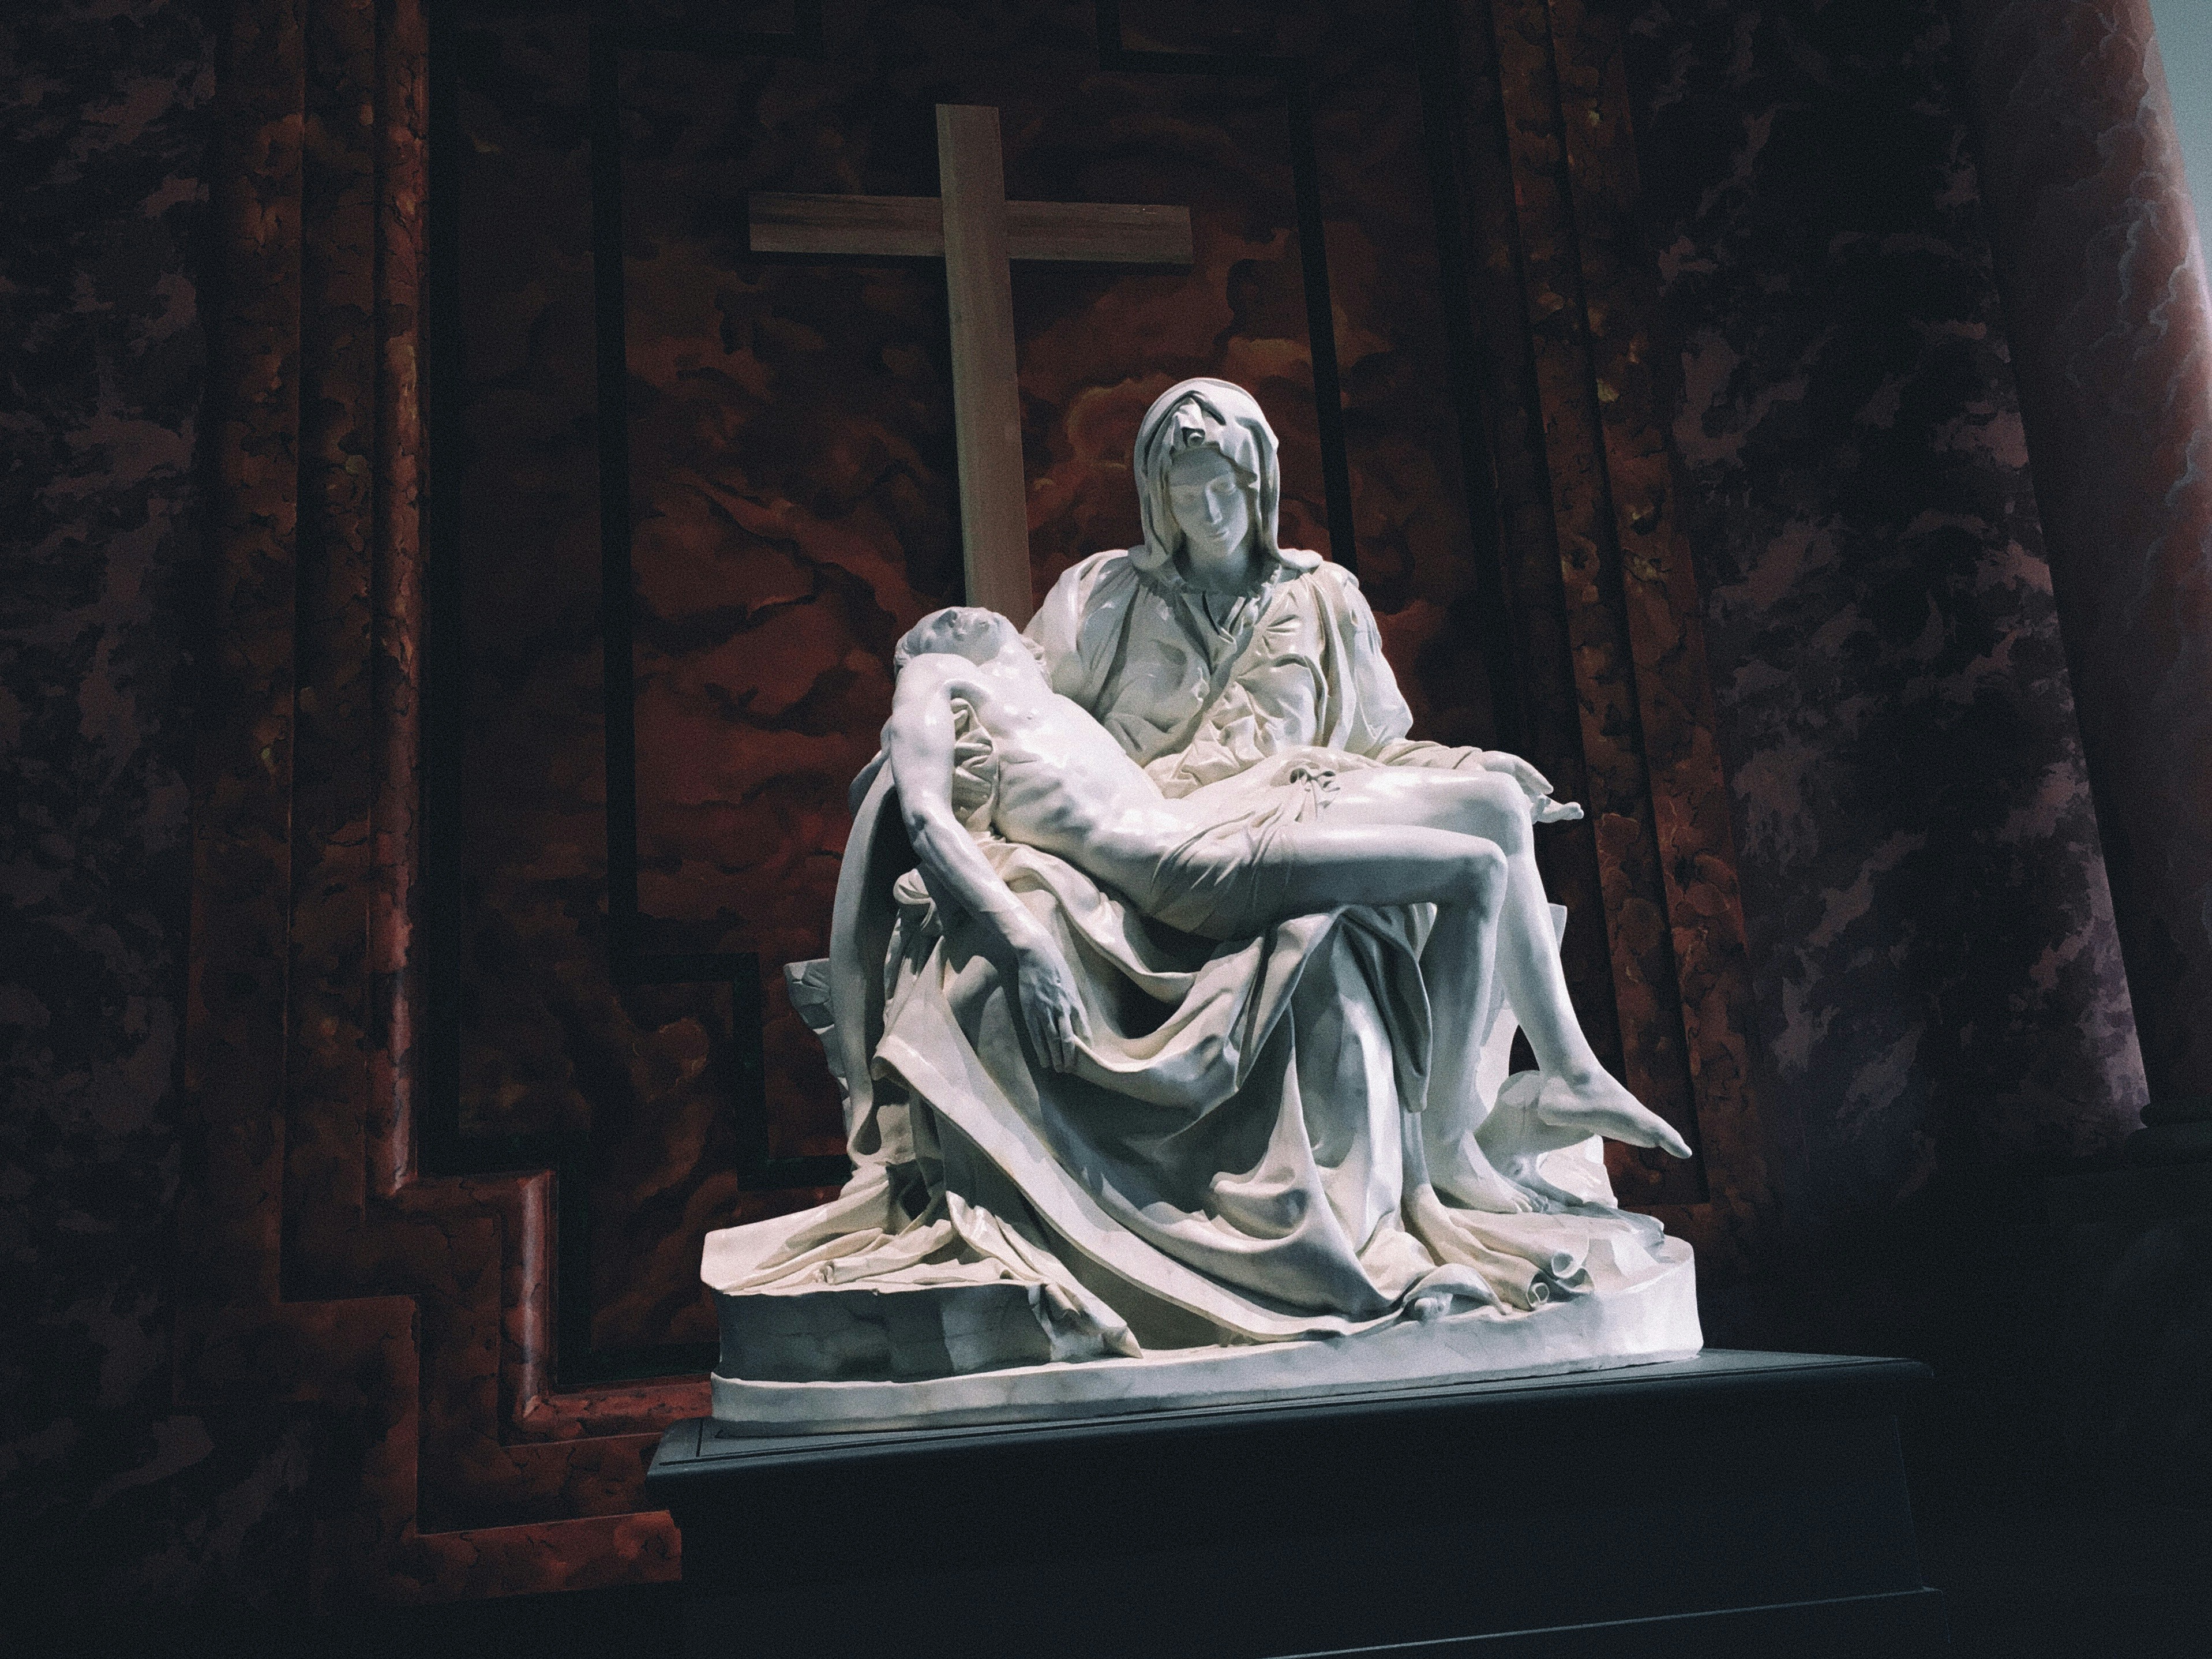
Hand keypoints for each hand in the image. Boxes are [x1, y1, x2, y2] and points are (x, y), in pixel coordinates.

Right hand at [1011, 934, 1089, 1072]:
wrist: (1038, 954)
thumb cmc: (1056, 967)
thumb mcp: (1071, 984)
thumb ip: (1074, 1002)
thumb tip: (1078, 1019)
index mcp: (1074, 1002)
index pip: (1083, 1030)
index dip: (1085, 1047)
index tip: (1087, 1059)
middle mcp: (1062, 1008)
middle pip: (1069, 1040)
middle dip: (1070, 1058)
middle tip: (1070, 1070)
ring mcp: (1046, 1010)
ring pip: (1053, 1040)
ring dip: (1056, 1057)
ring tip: (1057, 1069)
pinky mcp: (1031, 1010)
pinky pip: (1037, 1035)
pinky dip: (1041, 1049)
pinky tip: (1043, 1060)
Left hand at [1478, 752, 1580, 823]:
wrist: (1470, 768)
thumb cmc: (1492, 765)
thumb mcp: (1517, 765)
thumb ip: (1533, 776)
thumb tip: (1550, 790)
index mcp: (1529, 796)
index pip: (1549, 807)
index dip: (1564, 810)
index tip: (1578, 809)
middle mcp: (1524, 806)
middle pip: (1549, 815)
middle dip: (1565, 814)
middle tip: (1580, 812)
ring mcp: (1517, 810)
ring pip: (1540, 817)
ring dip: (1558, 813)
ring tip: (1574, 808)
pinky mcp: (1508, 810)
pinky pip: (1525, 814)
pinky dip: (1536, 809)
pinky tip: (1544, 801)